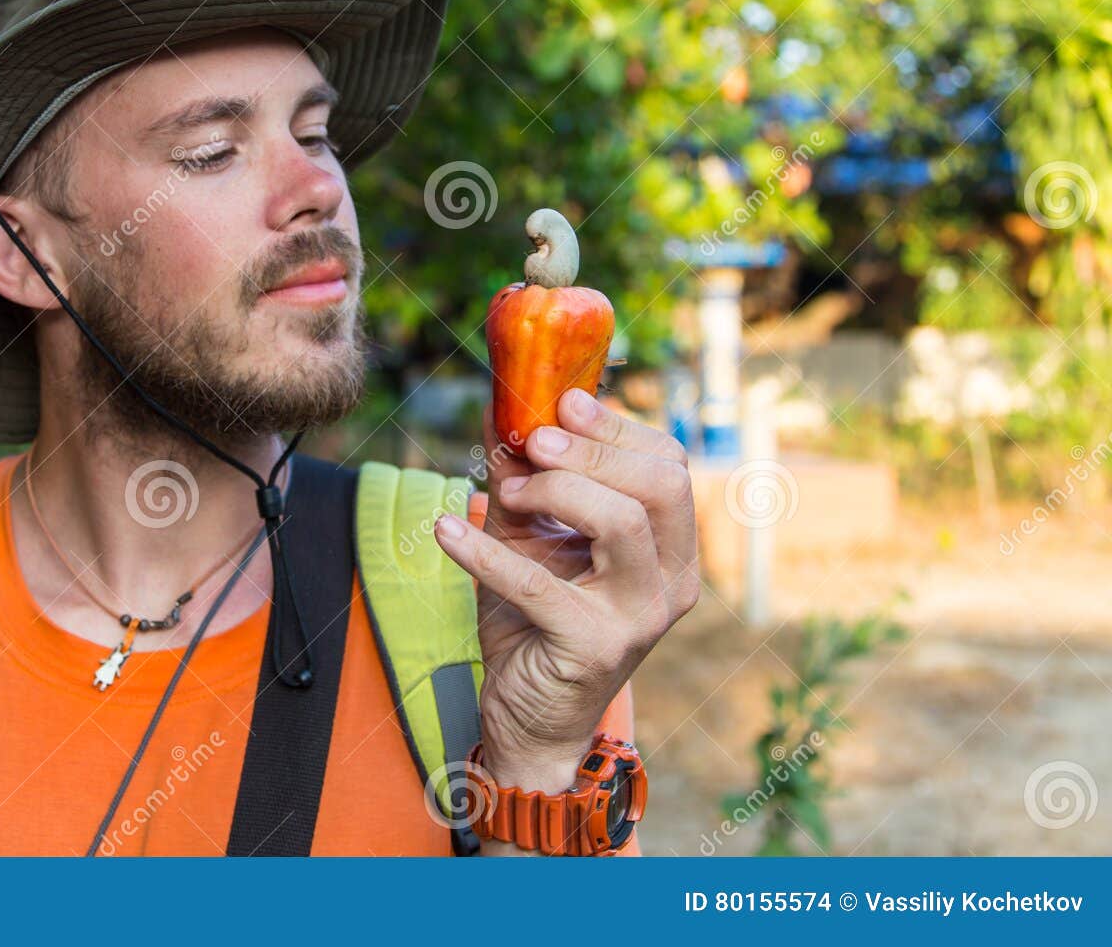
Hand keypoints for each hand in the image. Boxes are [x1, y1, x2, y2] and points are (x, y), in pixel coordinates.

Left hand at [432, 388, 698, 794]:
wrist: (528, 718)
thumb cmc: (533, 621)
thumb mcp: (526, 537)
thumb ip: (520, 477)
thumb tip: (496, 408)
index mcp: (669, 547)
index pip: (670, 466)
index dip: (618, 427)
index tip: (563, 401)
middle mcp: (672, 580)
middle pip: (661, 485)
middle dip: (595, 450)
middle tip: (534, 442)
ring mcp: (640, 616)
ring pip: (624, 522)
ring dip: (557, 490)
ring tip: (504, 489)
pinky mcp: (594, 647)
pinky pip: (542, 584)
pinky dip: (486, 551)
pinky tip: (446, 531)